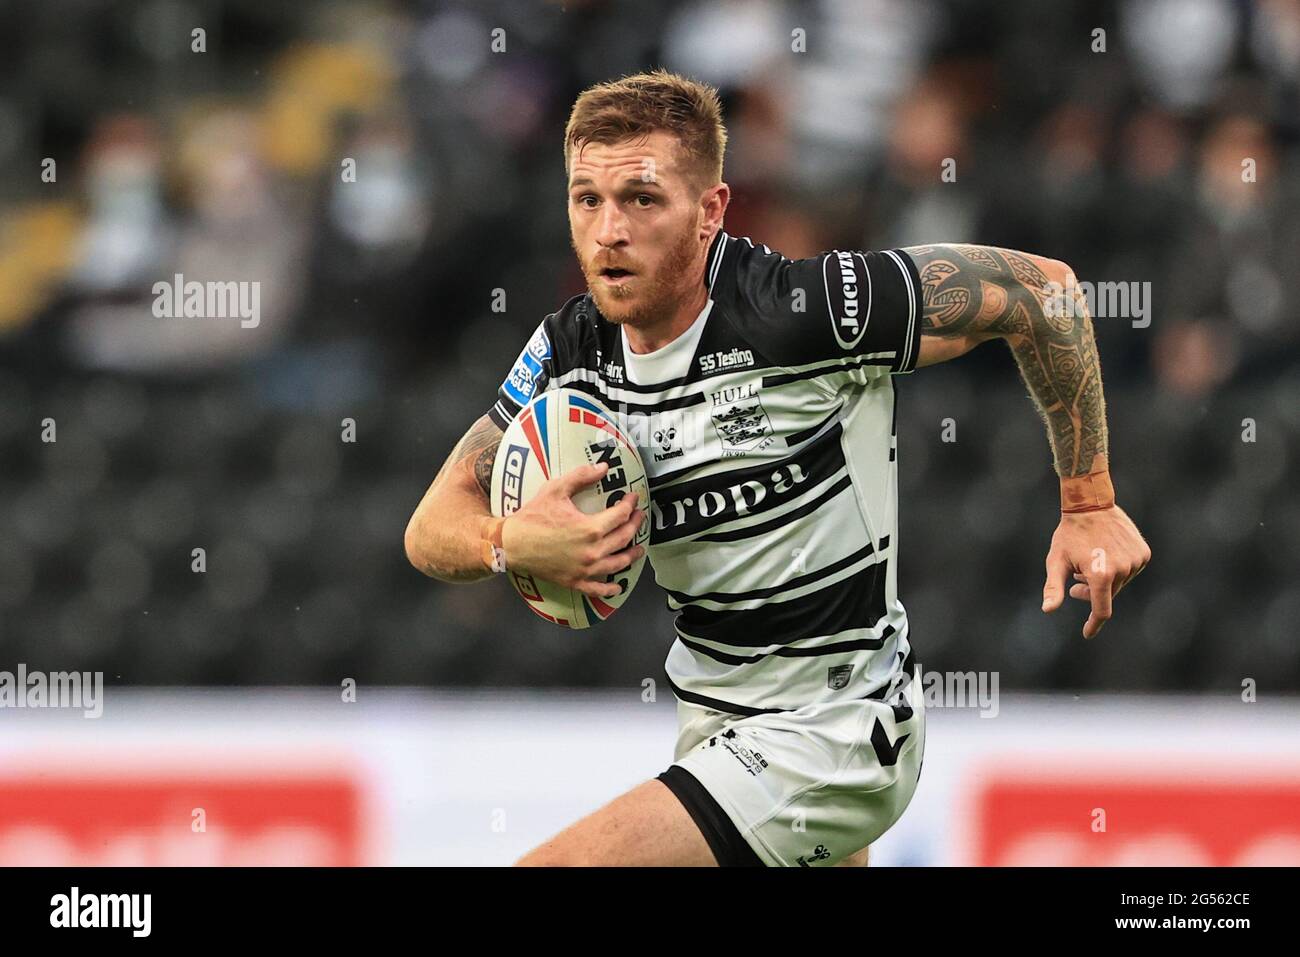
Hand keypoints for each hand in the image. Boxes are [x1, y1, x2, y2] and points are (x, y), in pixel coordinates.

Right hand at [500, 462, 644, 598]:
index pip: (621, 515)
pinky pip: (597, 589)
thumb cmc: (533, 516)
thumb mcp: (556, 489)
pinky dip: (610, 589)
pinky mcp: (575, 581)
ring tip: (639, 548)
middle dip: (635, 525)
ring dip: (631, 555)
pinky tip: (618, 586)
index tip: (632, 497)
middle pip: (624, 537)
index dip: (630, 504)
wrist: (511, 544)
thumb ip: (581, 477)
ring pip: (618, 564)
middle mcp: (593, 551)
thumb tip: (604, 467)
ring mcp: (585, 569)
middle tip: (638, 516)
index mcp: (590, 528)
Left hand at [1042, 504, 1150, 638]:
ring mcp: (1136, 561)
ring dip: (1104, 579)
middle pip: (1107, 595)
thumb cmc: (1069, 534)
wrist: (1091, 504)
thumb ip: (1053, 587)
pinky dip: (1118, 568)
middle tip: (1075, 579)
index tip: (1087, 633)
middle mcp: (1123, 570)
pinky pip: (1130, 570)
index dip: (1094, 623)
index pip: (1101, 610)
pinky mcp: (1144, 553)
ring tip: (1089, 561)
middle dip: (1090, 592)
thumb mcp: (1056, 561)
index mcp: (1101, 575)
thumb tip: (1047, 610)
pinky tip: (1105, 553)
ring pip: (1119, 583)